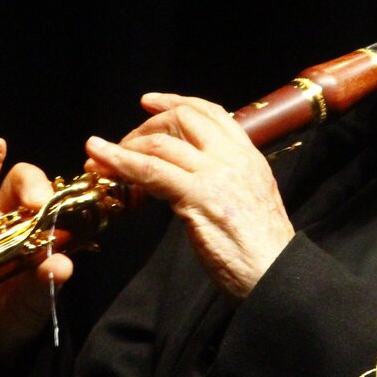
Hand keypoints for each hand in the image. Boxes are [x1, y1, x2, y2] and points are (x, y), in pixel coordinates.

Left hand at [85, 93, 292, 298]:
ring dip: (125, 146)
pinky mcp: (198, 197)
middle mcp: (233, 158)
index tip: (150, 102)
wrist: (276, 274)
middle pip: (183, 118)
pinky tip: (100, 160)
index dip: (176, 101)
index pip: (211, 113)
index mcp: (249, 156)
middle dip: (146, 125)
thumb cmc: (261, 249)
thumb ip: (224, 179)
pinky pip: (150, 171)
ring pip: (161, 143)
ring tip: (102, 158)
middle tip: (124, 143)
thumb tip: (188, 173)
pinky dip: (119, 162)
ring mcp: (215, 176)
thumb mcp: (250, 199)